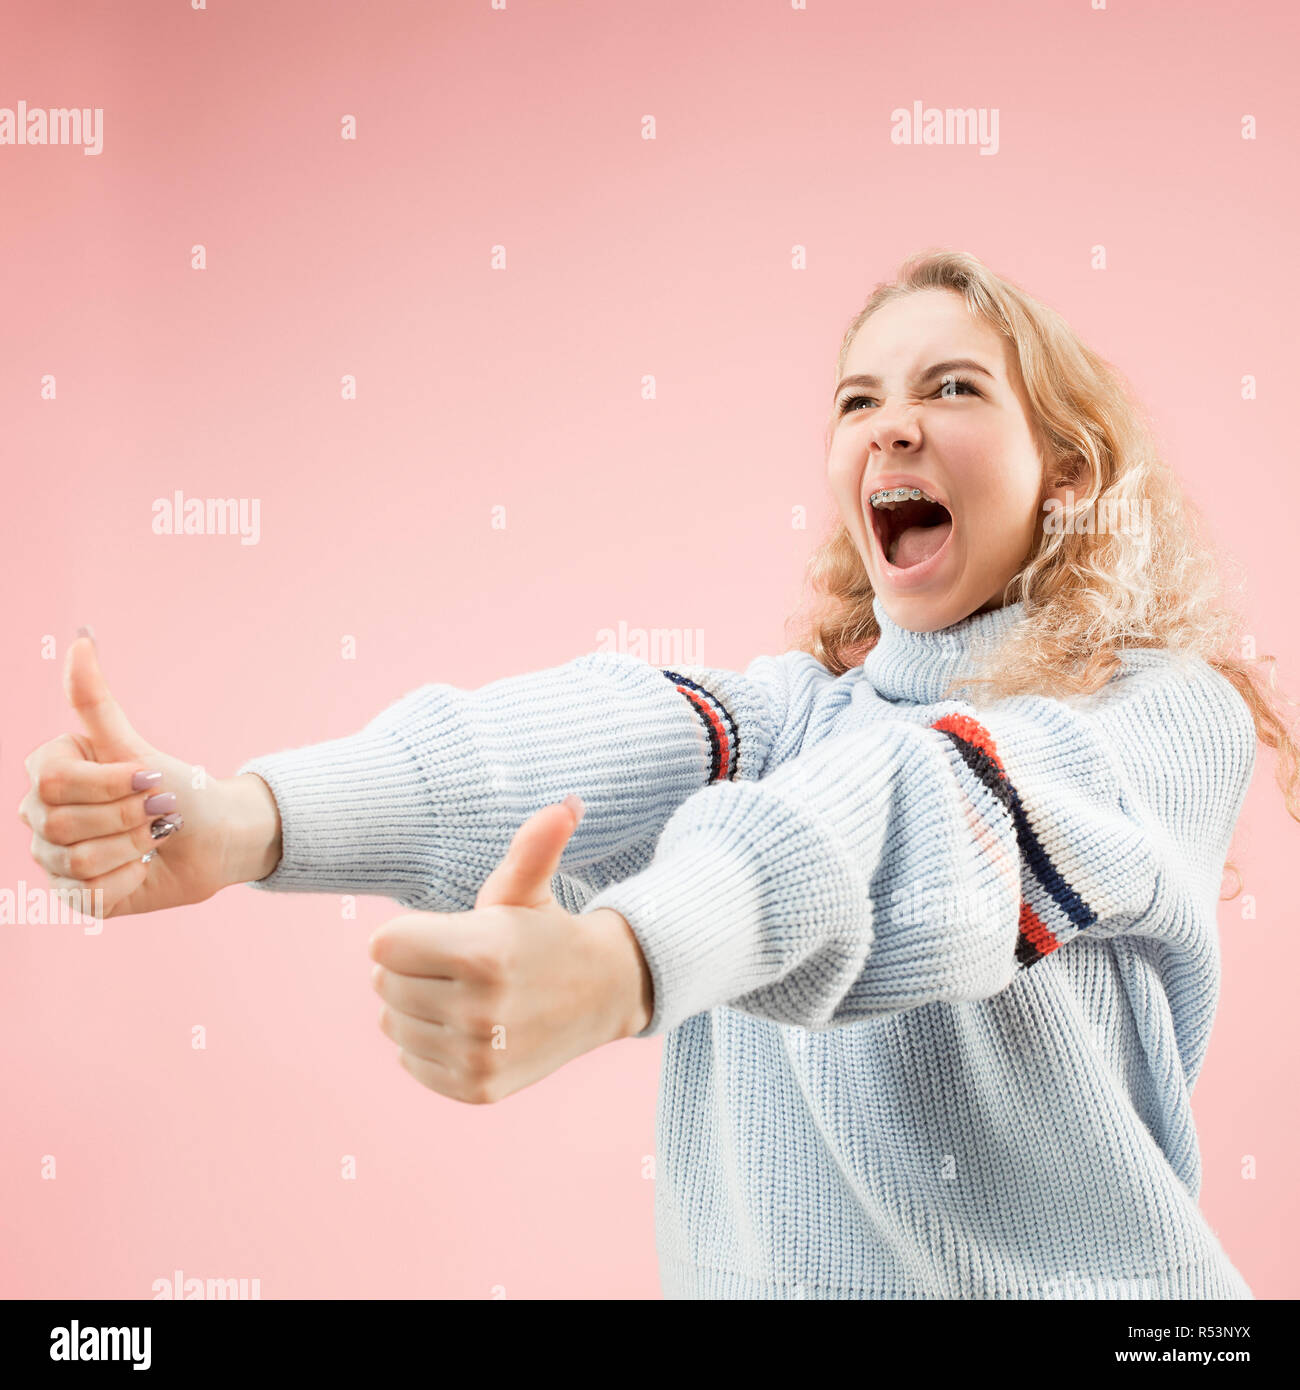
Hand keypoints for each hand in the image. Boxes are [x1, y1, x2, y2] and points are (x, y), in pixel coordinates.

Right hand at [17, 631, 281, 917]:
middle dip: (128, 817)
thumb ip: (96, 701)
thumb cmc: (178, 788)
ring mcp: (52, 859)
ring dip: (132, 846)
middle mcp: (40, 816)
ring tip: (151, 837)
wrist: (213, 839)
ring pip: (76, 861)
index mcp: (48, 773)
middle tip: (156, 812)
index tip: (150, 777)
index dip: (110, 784)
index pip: (54, 782)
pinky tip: (142, 866)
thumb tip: (81, 639)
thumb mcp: (136, 747)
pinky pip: (90, 894)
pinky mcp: (73, 897)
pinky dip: (130, 877)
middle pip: (63, 825)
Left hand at [368, 794, 652, 1103]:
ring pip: (393, 1023)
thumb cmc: (545, 931)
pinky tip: (461, 1026)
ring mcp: (479, 1055)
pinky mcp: (478, 1088)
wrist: (599, 994)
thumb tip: (568, 803)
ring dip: (412, 1006)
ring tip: (456, 992)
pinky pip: (410, 1062)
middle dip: (407, 967)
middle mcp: (481, 1009)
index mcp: (485, 951)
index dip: (404, 934)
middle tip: (452, 962)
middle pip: (383, 984)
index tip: (440, 931)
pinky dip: (425, 1044)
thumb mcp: (528, 887)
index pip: (382, 947)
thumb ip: (532, 845)